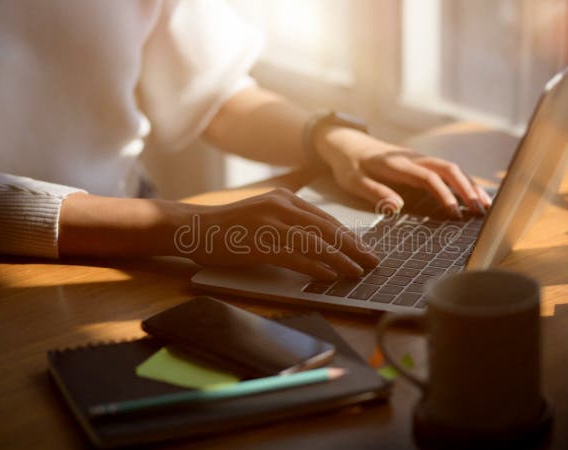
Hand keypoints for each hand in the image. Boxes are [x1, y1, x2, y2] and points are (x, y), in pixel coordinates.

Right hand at [178, 189, 378, 279]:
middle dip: (353, 247)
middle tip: (372, 262)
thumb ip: (290, 224)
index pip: (325, 219)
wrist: (195, 228)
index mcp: (284, 199)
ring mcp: (270, 224)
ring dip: (340, 259)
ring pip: (315, 243)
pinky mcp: (260, 243)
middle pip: (326, 229)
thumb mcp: (264, 215)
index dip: (348, 236)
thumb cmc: (230, 228)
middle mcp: (281, 207)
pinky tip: (329, 276)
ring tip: (357, 272)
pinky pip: (295, 257)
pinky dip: (315, 267)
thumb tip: (322, 245)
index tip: (364, 250)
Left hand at [314, 126, 491, 216]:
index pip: (428, 178)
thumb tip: (396, 207)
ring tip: (485, 206)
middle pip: (448, 169)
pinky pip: (445, 170)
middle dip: (467, 189)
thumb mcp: (353, 181)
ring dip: (469, 185)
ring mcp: (418, 158)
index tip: (454, 214)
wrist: (345, 141)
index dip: (444, 195)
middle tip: (480, 211)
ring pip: (451, 168)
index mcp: (398, 163)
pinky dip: (462, 181)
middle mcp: (413, 158)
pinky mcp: (419, 161)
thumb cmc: (348, 164)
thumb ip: (374, 192)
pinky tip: (472, 194)